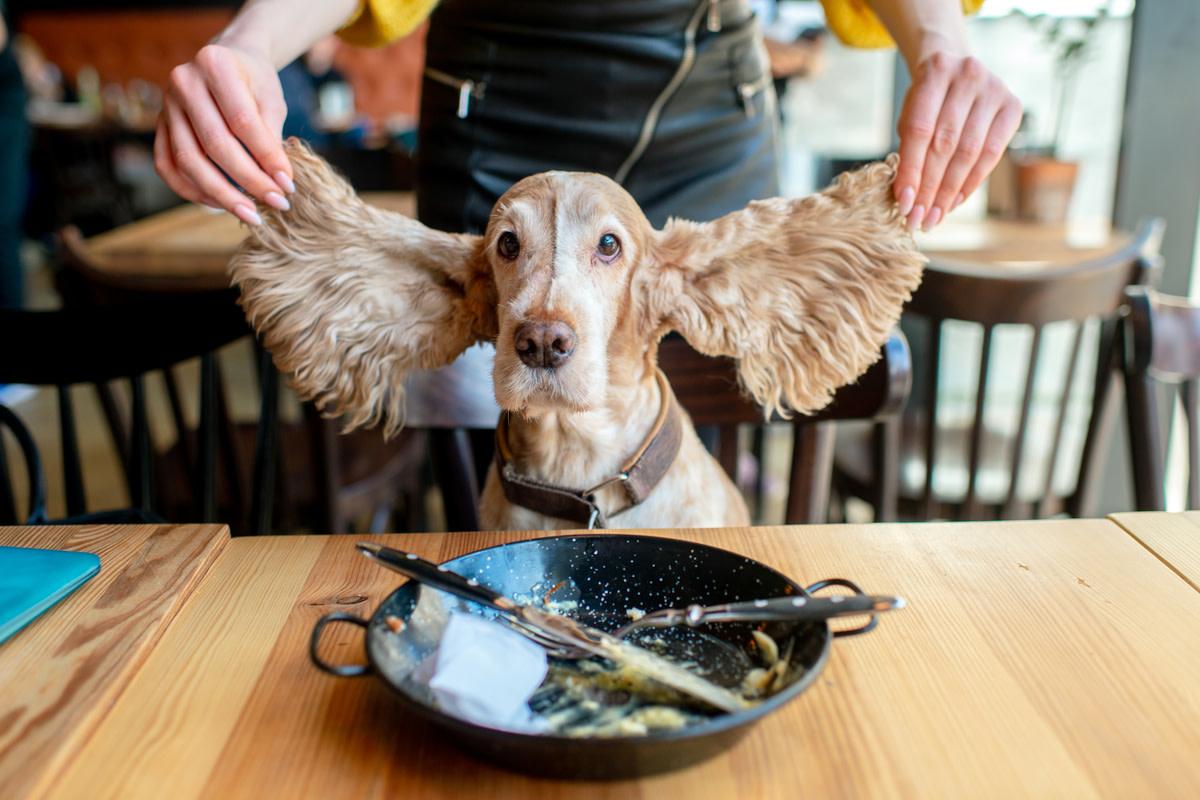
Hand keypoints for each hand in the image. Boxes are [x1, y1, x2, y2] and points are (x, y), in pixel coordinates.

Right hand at [154, 43, 293, 225]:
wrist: (226, 61)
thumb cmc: (255, 81)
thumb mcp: (271, 99)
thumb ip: (271, 135)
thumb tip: (277, 182)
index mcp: (215, 64)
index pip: (243, 121)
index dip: (267, 157)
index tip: (288, 185)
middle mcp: (183, 81)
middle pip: (215, 144)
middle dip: (249, 181)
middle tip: (277, 204)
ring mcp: (166, 104)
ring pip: (188, 160)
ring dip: (221, 194)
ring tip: (251, 213)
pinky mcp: (159, 125)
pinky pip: (167, 165)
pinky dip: (191, 190)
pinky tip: (219, 204)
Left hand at [894, 52, 1021, 231]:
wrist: (958, 66)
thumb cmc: (928, 98)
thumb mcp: (911, 112)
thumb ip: (908, 147)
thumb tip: (908, 197)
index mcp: (935, 71)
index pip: (919, 130)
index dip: (910, 170)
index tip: (903, 203)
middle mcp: (968, 75)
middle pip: (945, 144)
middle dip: (929, 187)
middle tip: (918, 219)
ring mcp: (995, 89)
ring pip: (969, 152)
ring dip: (950, 191)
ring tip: (935, 216)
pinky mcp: (1013, 106)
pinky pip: (992, 153)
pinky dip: (972, 181)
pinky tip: (956, 200)